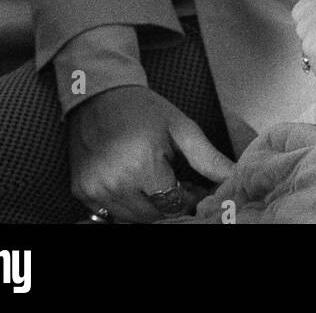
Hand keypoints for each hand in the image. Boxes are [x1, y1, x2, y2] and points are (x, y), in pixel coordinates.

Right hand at [68, 85, 233, 222]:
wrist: (100, 96)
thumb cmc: (144, 110)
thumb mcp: (182, 129)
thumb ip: (208, 159)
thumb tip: (234, 177)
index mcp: (142, 164)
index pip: (173, 203)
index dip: (189, 198)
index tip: (196, 187)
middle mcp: (115, 182)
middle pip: (154, 215)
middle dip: (171, 204)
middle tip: (179, 183)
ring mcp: (95, 190)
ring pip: (132, 218)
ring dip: (150, 206)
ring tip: (157, 180)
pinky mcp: (81, 192)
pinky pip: (111, 213)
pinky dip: (128, 205)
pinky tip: (136, 183)